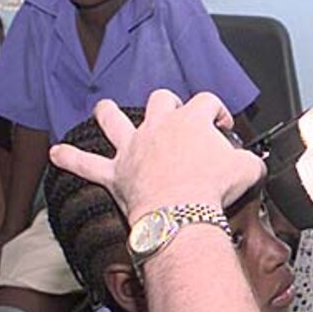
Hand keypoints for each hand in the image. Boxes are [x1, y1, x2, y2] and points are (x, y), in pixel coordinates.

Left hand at [48, 90, 265, 220]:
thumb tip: (254, 164)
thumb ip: (250, 161)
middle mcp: (159, 127)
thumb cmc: (211, 189)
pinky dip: (71, 158)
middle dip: (167, 104)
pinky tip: (57, 154)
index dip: (216, 110)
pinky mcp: (116, 173)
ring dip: (109, 114)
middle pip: (160, 100)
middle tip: (174, 114)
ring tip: (104, 109)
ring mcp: (134, 148)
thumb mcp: (248, 170)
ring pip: (115, 120)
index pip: (206, 102)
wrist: (182, 211)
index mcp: (191, 121)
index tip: (221, 124)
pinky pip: (87, 164)